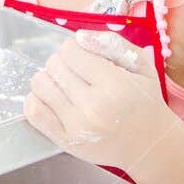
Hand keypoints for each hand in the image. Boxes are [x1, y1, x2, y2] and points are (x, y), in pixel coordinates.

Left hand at [22, 31, 175, 173]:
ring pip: (39, 84)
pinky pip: (33, 112)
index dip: (75, 49)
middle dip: (64, 63)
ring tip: (67, 86)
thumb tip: (79, 37)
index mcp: (115, 85)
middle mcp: (94, 107)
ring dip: (50, 80)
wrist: (150, 146)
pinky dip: (37, 100)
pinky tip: (54, 99)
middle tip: (79, 74)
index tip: (86, 58)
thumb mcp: (141, 65)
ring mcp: (77, 126)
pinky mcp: (65, 141)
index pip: (70, 50)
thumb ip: (112, 43)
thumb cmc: (145, 101)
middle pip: (53, 65)